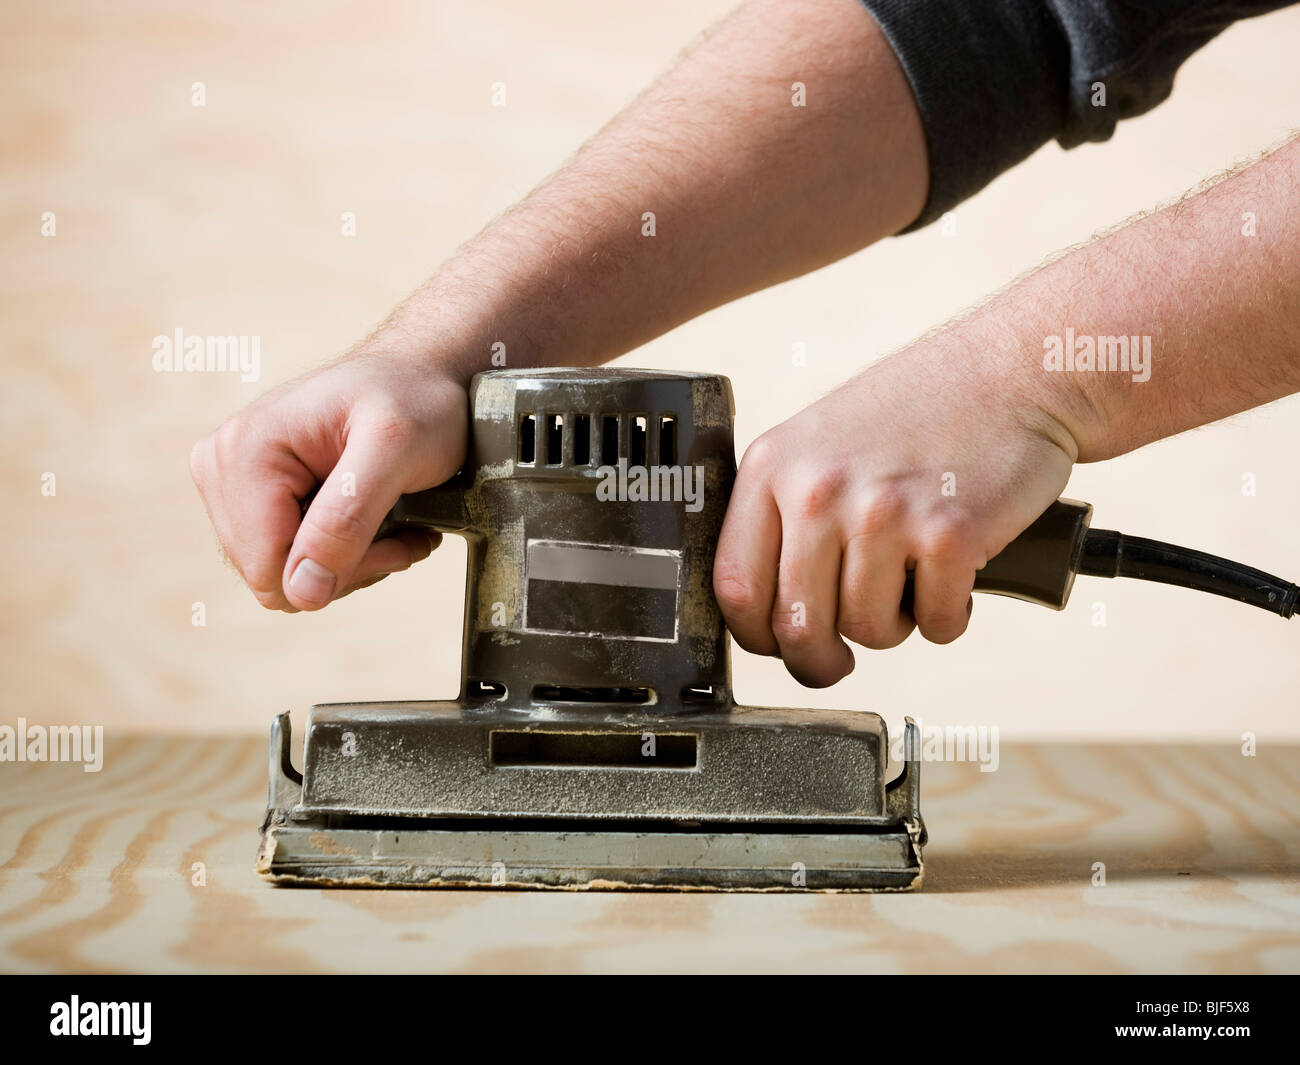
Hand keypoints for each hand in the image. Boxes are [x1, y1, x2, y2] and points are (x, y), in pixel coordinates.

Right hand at [189, 347, 467, 611]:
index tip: (398, 541)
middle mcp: (221, 467)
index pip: (270, 569)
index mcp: (243, 453)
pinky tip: (377, 522)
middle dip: (349, 566)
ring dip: (352, 561)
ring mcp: (230, 482)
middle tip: (403, 534)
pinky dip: (342, 553)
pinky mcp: (251, 496)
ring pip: (284, 575)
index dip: (339, 573)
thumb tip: (302, 593)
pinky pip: (288, 559)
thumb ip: (347, 519)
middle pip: (274, 576)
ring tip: (396, 524)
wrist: (415, 371)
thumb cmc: (412, 398)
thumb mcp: (396, 450)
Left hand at [713, 340, 1076, 685]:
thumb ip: (785, 514)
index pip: (736, 587)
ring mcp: (883, 512)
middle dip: (821, 660)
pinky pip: (936, 623)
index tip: (780, 645)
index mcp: (773, 467)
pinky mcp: (949, 534)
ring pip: (868, 630)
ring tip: (910, 581)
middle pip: (798, 626)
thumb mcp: (819, 444)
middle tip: (841, 659)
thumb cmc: (919, 410)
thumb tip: (765, 610)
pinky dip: (949, 617)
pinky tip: (953, 577)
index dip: (758, 637)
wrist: (1010, 371)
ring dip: (895, 626)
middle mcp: (819, 490)